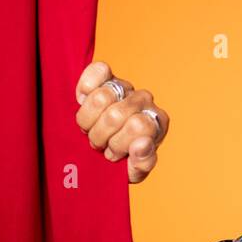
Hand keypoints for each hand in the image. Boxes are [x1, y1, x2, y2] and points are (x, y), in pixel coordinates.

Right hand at [74, 61, 169, 182]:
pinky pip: (98, 70)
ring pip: (100, 97)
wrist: (105, 152)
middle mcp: (144, 100)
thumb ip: (142, 163)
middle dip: (101, 137)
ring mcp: (126, 87)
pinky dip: (86, 87)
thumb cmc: (123, 160)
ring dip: (89, 121)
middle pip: (114, 115)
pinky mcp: (107, 76)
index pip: (138, 126)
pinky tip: (84, 101)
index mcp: (157, 121)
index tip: (114, 154)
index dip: (118, 144)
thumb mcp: (134, 171)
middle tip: (101, 144)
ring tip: (93, 130)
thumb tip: (142, 143)